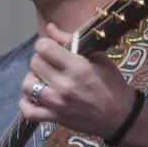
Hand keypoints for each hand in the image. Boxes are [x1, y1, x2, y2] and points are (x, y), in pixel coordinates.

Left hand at [19, 21, 135, 138]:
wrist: (121, 117)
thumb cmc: (112, 85)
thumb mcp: (99, 58)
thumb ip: (72, 41)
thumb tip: (51, 27)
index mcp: (78, 67)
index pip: (44, 48)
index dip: (45, 44)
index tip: (51, 48)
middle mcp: (65, 85)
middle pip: (35, 64)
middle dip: (40, 59)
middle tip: (50, 63)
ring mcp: (58, 103)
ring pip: (27, 85)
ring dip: (33, 79)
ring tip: (44, 79)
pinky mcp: (55, 118)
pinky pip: (28, 111)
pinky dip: (26, 104)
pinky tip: (35, 98)